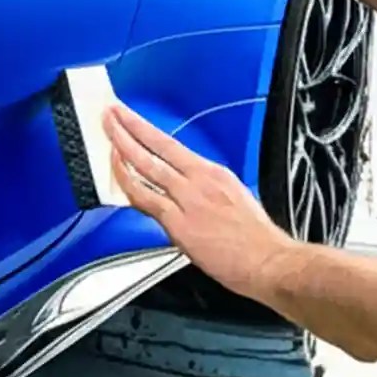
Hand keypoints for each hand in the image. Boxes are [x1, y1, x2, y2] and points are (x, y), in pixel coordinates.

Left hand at [103, 104, 298, 301]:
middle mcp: (198, 181)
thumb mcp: (234, 196)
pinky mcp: (179, 224)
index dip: (143, 128)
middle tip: (109, 115)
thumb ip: (203, 188)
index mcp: (213, 173)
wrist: (270, 262)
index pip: (169, 144)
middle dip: (127, 129)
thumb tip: (180, 186)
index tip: (127, 116)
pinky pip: (145, 200)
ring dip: (122, 149)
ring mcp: (187, 201)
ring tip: (106, 136)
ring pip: (146, 167)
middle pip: (154, 148)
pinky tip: (117, 175)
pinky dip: (128, 184)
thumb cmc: (256, 238)